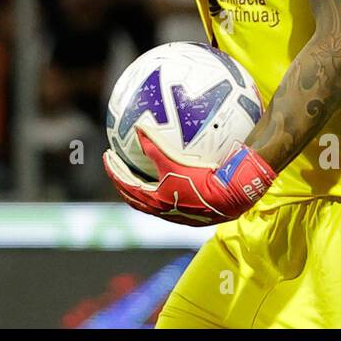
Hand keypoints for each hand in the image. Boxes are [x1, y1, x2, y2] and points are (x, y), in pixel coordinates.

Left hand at [103, 129, 276, 225]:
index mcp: (155, 201)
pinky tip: (177, 172)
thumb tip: (138, 127)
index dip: (114, 170)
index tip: (108, 156)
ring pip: (152, 200)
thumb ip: (154, 145)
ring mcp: (178, 214)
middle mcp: (163, 211)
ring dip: (143, 186)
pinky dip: (165, 185)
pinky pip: (172, 196)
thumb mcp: (174, 160)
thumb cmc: (203, 179)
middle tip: (118, 165)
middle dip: (123, 181)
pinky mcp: (193, 212)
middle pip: (135, 197)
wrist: (232, 197)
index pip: (126, 185)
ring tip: (141, 172)